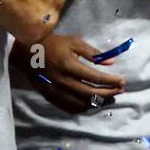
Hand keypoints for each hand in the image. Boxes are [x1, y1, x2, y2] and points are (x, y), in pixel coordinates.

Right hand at [11, 34, 125, 113]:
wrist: (26, 51)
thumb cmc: (52, 43)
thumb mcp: (73, 42)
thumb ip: (92, 53)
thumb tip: (111, 63)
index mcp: (69, 65)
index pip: (96, 78)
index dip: (112, 81)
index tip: (122, 81)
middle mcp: (63, 81)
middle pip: (91, 93)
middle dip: (109, 93)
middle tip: (119, 90)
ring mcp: (56, 91)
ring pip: (82, 103)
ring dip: (98, 102)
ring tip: (108, 98)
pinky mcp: (50, 96)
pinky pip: (70, 108)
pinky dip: (84, 107)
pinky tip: (91, 103)